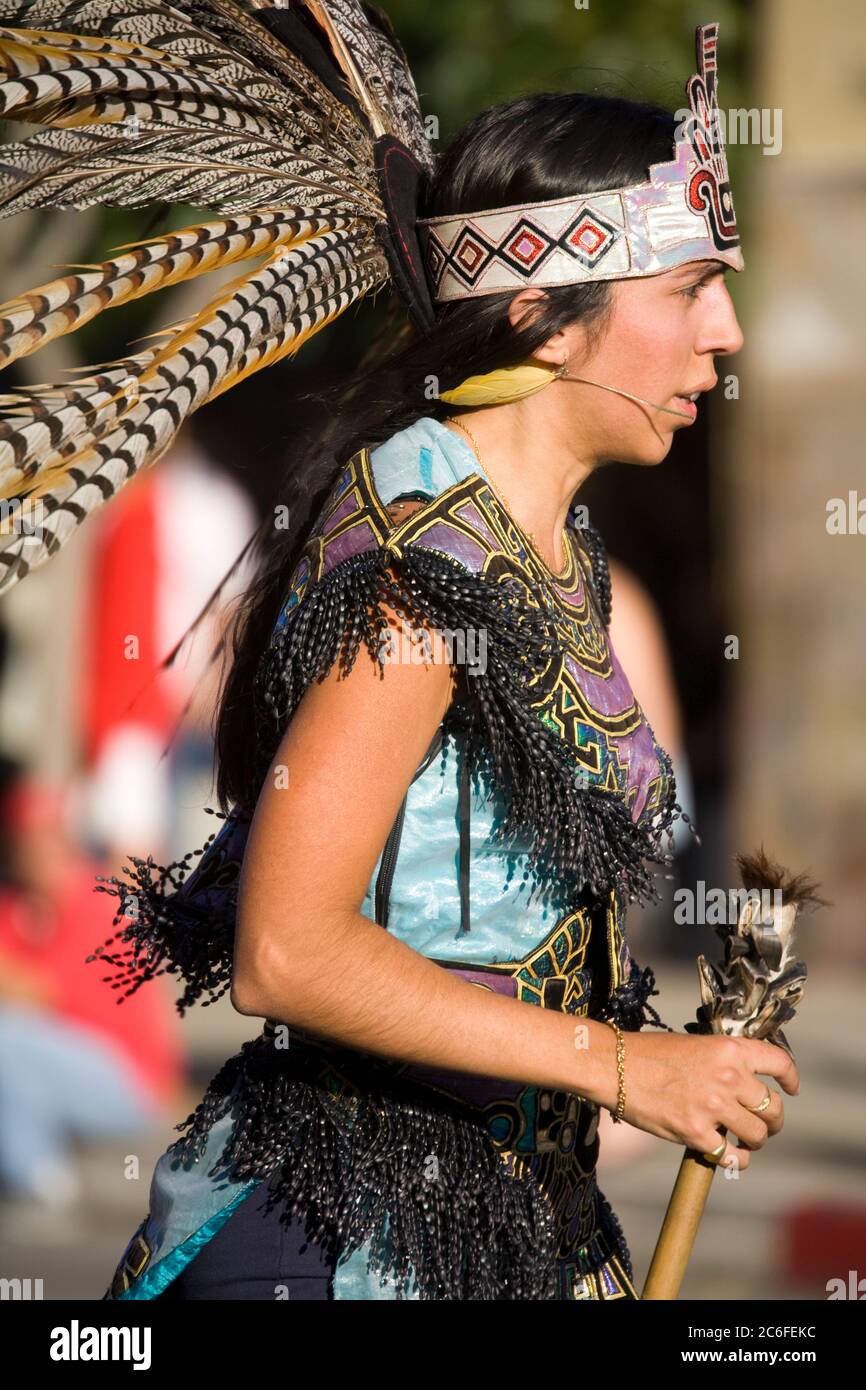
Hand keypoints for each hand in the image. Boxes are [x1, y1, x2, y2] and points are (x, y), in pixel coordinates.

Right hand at [614, 1030, 799, 1170]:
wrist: (615, 1066)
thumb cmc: (651, 1053)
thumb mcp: (696, 1045)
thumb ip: (724, 1062)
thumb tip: (746, 1085)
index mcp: (729, 1049)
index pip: (779, 1063)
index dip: (790, 1079)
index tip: (791, 1089)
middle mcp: (728, 1076)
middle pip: (773, 1108)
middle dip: (773, 1121)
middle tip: (764, 1126)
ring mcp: (713, 1106)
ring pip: (758, 1135)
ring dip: (755, 1141)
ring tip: (744, 1141)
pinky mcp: (696, 1133)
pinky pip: (733, 1156)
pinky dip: (737, 1160)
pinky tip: (730, 1156)